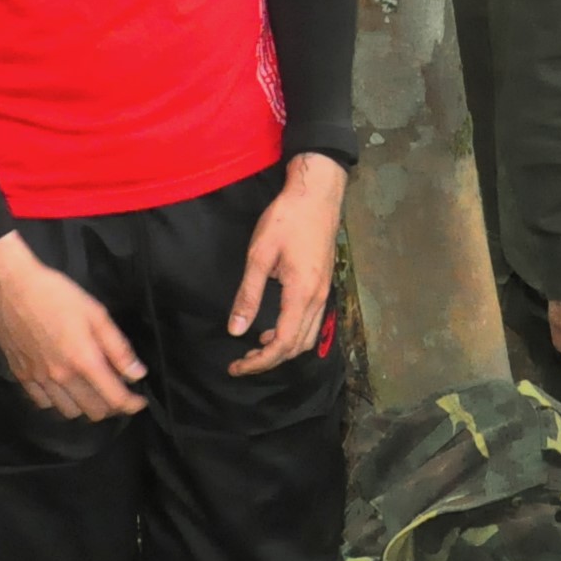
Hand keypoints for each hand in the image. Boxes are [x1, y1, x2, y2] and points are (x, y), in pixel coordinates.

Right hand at [0, 234, 147, 417]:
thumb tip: (137, 374)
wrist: (9, 287)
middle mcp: (61, 377)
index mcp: (83, 360)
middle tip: (117, 391)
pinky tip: (64, 387)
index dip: (132, 404)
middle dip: (111, 406)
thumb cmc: (56, 294)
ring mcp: (39, 379)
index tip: (139, 401)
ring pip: (69, 412)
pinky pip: (43, 403)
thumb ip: (118, 348)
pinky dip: (59, 401)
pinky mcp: (21, 376)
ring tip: (91, 390)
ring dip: (85, 406)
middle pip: (93, 411)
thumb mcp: (96, 313)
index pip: (114, 398)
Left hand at [229, 154, 347, 374]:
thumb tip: (236, 330)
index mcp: (302, 294)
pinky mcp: (323, 284)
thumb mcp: (260, 255)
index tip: (236, 366)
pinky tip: (273, 326)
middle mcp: (318, 299)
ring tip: (255, 347)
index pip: (283, 344)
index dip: (259, 362)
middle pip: (297, 347)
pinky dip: (293, 334)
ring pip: (307, 337)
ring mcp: (324, 292)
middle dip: (270, 361)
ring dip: (283, 349)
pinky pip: (311, 322)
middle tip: (242, 361)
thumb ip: (248, 295)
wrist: (317, 193)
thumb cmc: (287, 219)